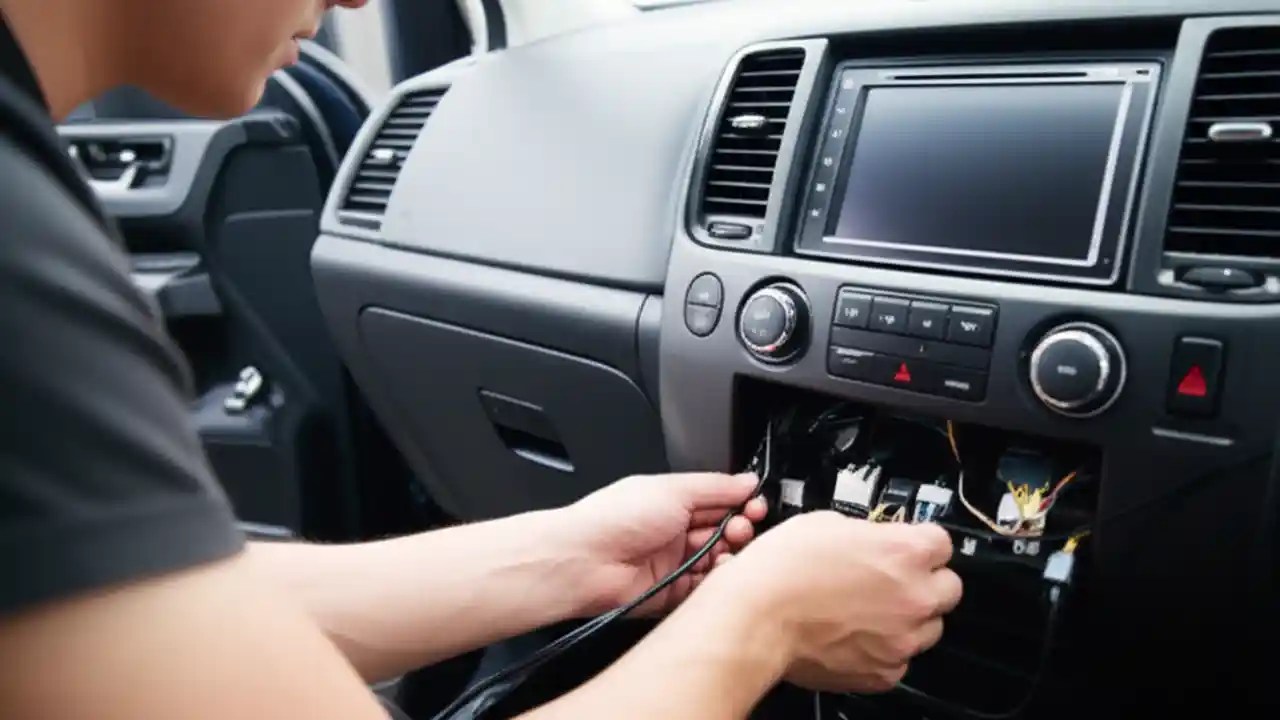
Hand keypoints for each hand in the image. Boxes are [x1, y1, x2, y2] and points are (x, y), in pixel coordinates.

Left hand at [558, 472, 767, 615]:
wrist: (584, 561)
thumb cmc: (614, 519)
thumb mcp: (673, 489)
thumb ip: (715, 487)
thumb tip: (746, 480)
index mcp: (672, 502)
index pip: (719, 502)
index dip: (741, 504)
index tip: (755, 505)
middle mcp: (673, 531)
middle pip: (722, 532)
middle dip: (739, 529)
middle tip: (742, 527)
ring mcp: (672, 563)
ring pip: (717, 562)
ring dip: (730, 556)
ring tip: (729, 550)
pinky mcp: (670, 594)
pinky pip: (703, 591)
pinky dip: (716, 584)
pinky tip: (720, 574)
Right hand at [708, 512, 961, 693]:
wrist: (753, 619)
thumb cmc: (779, 571)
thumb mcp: (825, 523)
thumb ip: (866, 533)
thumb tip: (873, 540)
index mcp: (905, 552)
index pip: (943, 542)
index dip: (921, 541)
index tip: (908, 544)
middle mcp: (913, 597)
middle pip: (949, 587)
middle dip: (925, 580)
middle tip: (893, 578)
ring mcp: (902, 639)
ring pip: (930, 627)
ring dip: (909, 617)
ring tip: (870, 609)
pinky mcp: (883, 672)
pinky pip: (901, 659)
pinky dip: (885, 649)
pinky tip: (855, 634)